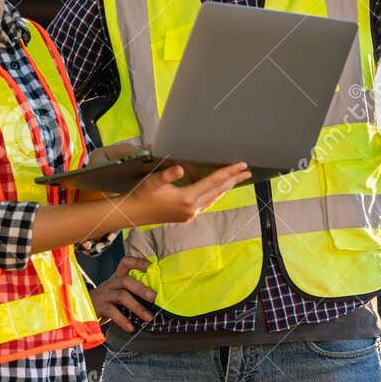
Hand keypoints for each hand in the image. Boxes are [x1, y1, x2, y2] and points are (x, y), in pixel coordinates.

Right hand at [92, 255, 157, 330]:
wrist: (82, 310)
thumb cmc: (107, 301)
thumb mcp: (117, 292)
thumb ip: (132, 291)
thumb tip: (156, 299)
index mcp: (116, 278)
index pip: (126, 263)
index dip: (138, 262)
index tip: (151, 266)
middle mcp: (110, 284)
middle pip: (126, 281)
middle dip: (141, 289)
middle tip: (154, 298)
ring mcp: (104, 295)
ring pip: (121, 296)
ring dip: (137, 307)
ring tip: (148, 317)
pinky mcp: (99, 307)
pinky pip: (112, 312)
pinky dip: (123, 320)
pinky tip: (131, 328)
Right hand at [122, 162, 249, 225]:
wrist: (133, 213)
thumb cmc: (142, 194)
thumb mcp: (154, 181)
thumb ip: (168, 174)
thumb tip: (181, 169)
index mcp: (187, 198)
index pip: (213, 182)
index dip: (228, 172)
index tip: (241, 165)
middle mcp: (192, 208)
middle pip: (218, 191)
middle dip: (233, 180)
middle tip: (247, 171)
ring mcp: (190, 214)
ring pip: (214, 198)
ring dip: (226, 188)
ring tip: (237, 179)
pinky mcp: (186, 216)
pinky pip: (206, 203)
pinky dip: (215, 195)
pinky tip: (218, 191)